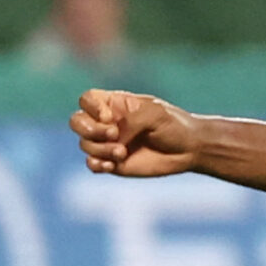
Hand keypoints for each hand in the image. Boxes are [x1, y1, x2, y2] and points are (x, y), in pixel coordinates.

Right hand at [71, 89, 199, 177]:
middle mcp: (107, 122)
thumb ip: (129, 122)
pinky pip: (92, 164)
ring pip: (85, 144)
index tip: (109, 116)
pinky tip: (111, 165)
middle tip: (113, 135)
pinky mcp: (113, 163)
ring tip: (122, 153)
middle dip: (89, 129)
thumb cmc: (174, 125)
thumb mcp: (153, 114)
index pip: (86, 99)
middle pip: (77, 121)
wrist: (189, 150)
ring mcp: (108, 143)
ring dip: (100, 149)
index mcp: (115, 104)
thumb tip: (113, 139)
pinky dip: (96, 164)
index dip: (91, 108)